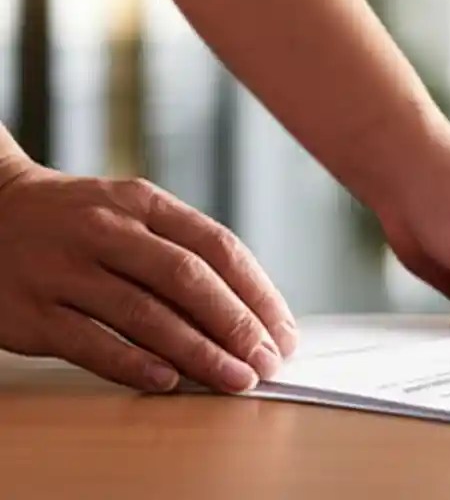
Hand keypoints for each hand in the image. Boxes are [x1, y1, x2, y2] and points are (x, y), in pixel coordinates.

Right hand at [0, 162, 296, 393]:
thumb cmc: (75, 221)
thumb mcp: (131, 213)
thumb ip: (182, 250)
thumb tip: (249, 310)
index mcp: (142, 203)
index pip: (217, 246)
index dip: (257, 291)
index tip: (282, 330)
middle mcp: (105, 231)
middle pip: (187, 279)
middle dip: (235, 325)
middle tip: (266, 362)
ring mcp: (65, 270)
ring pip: (144, 314)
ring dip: (197, 352)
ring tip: (234, 380)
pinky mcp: (31, 312)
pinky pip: (90, 343)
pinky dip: (134, 364)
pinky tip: (169, 382)